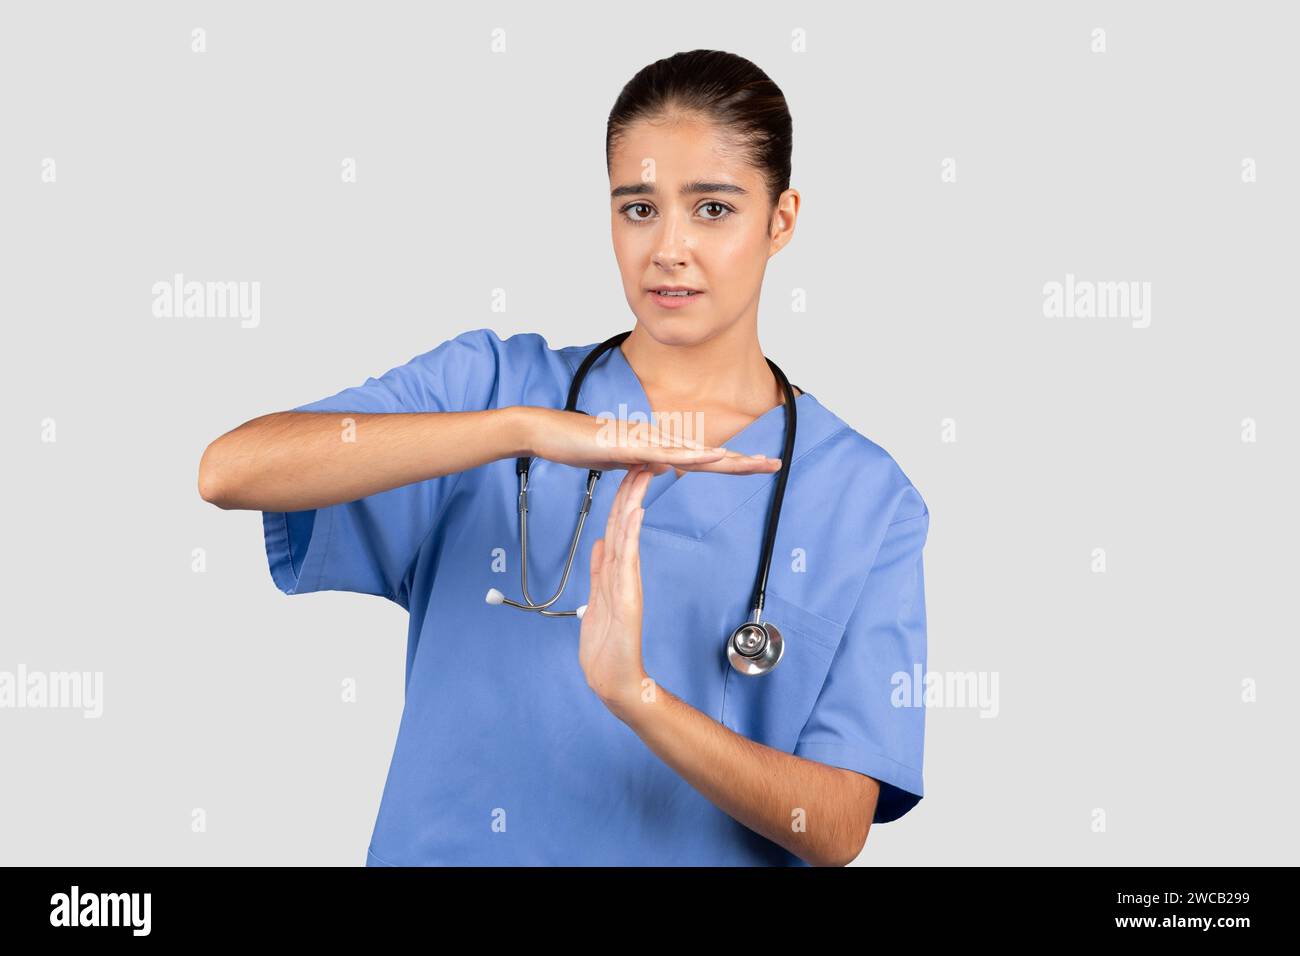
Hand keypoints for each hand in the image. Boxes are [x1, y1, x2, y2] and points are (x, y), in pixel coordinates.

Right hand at [524, 407, 780, 474]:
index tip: (757, 467)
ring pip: (695, 453)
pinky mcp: (630, 446)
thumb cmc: (578, 444)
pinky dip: (692, 457)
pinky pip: (666, 455)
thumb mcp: (618, 462)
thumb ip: (641, 464)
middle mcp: (657, 441)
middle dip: (744, 460)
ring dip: (728, 459)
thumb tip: (660, 468)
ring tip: (759, 462)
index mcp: (655, 448)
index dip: (730, 464)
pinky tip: (714, 459)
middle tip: (777, 464)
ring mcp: (645, 441)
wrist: (547, 432)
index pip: (700, 461)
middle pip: (708, 454)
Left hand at [579, 464, 654, 712]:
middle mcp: (624, 572)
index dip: (621, 497)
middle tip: (644, 457)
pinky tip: (635, 512)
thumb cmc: (607, 646)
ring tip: (643, 473)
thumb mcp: (597, 600)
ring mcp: (628, 582)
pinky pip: (628, 559)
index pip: (618, 526)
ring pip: (628, 534)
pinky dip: (630, 534)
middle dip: (632, 489)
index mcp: (615, 571)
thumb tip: (601, 544)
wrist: (614, 679)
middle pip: (625, 522)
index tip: (629, 470)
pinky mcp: (629, 596)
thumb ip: (600, 571)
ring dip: (633, 502)